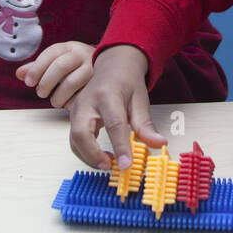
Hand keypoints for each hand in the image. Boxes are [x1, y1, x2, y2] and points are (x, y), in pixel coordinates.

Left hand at [17, 41, 93, 107]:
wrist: (109, 71)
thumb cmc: (76, 68)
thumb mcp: (58, 62)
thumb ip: (38, 67)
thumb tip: (19, 74)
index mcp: (70, 47)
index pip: (51, 53)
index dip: (37, 68)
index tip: (29, 82)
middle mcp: (83, 55)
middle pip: (61, 66)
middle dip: (46, 82)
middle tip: (40, 93)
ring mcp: (94, 69)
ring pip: (71, 82)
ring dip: (58, 95)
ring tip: (54, 101)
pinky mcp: (100, 85)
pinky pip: (82, 96)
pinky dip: (71, 102)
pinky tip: (68, 103)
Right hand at [68, 45, 164, 169]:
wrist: (112, 66)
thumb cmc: (126, 81)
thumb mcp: (140, 100)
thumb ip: (146, 125)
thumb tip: (159, 144)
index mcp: (108, 94)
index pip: (114, 123)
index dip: (120, 146)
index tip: (127, 164)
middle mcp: (87, 102)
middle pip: (81, 132)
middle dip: (93, 154)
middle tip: (111, 166)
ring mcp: (77, 110)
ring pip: (74, 140)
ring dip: (88, 157)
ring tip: (109, 164)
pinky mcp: (74, 118)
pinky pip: (74, 140)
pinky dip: (85, 153)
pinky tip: (102, 157)